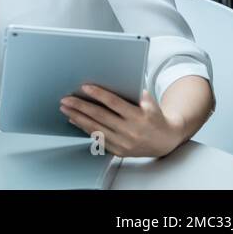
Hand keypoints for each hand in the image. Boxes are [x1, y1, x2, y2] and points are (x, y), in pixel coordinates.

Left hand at [60, 84, 187, 157]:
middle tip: (65, 99)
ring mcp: (124, 143)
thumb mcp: (151, 104)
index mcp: (139, 117)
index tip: (84, 86)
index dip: (98, 94)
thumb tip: (121, 82)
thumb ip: (138, 94)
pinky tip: (75, 120)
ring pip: (96, 129)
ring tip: (65, 109)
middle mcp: (130, 131)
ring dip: (78, 118)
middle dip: (80, 106)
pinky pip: (98, 139)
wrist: (166, 141)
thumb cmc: (155, 117)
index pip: (114, 103)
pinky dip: (84, 129)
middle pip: (100, 116)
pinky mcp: (119, 151)